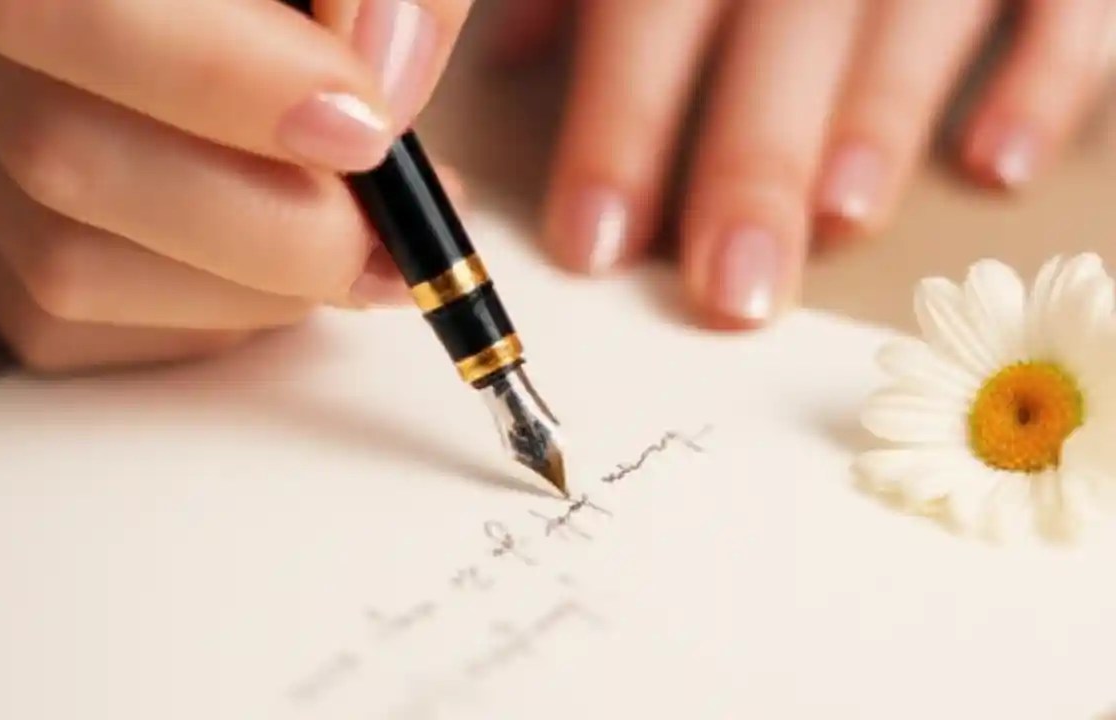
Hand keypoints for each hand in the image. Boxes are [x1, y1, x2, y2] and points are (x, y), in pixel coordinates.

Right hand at [0, 0, 472, 370]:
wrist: (181, 14)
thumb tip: (378, 91)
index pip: (58, 9)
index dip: (221, 84)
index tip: (367, 132)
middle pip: (60, 160)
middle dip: (266, 226)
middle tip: (383, 232)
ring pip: (64, 268)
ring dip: (245, 289)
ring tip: (345, 244)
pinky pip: (64, 324)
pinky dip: (198, 318)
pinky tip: (260, 264)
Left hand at [494, 0, 1115, 328]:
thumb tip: (510, 58)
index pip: (649, 6)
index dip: (620, 124)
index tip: (592, 242)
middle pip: (783, 25)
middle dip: (751, 161)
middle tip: (727, 291)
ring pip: (913, 8)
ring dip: (878, 120)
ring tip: (841, 222)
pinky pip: (1067, 0)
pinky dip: (1043, 76)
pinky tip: (993, 165)